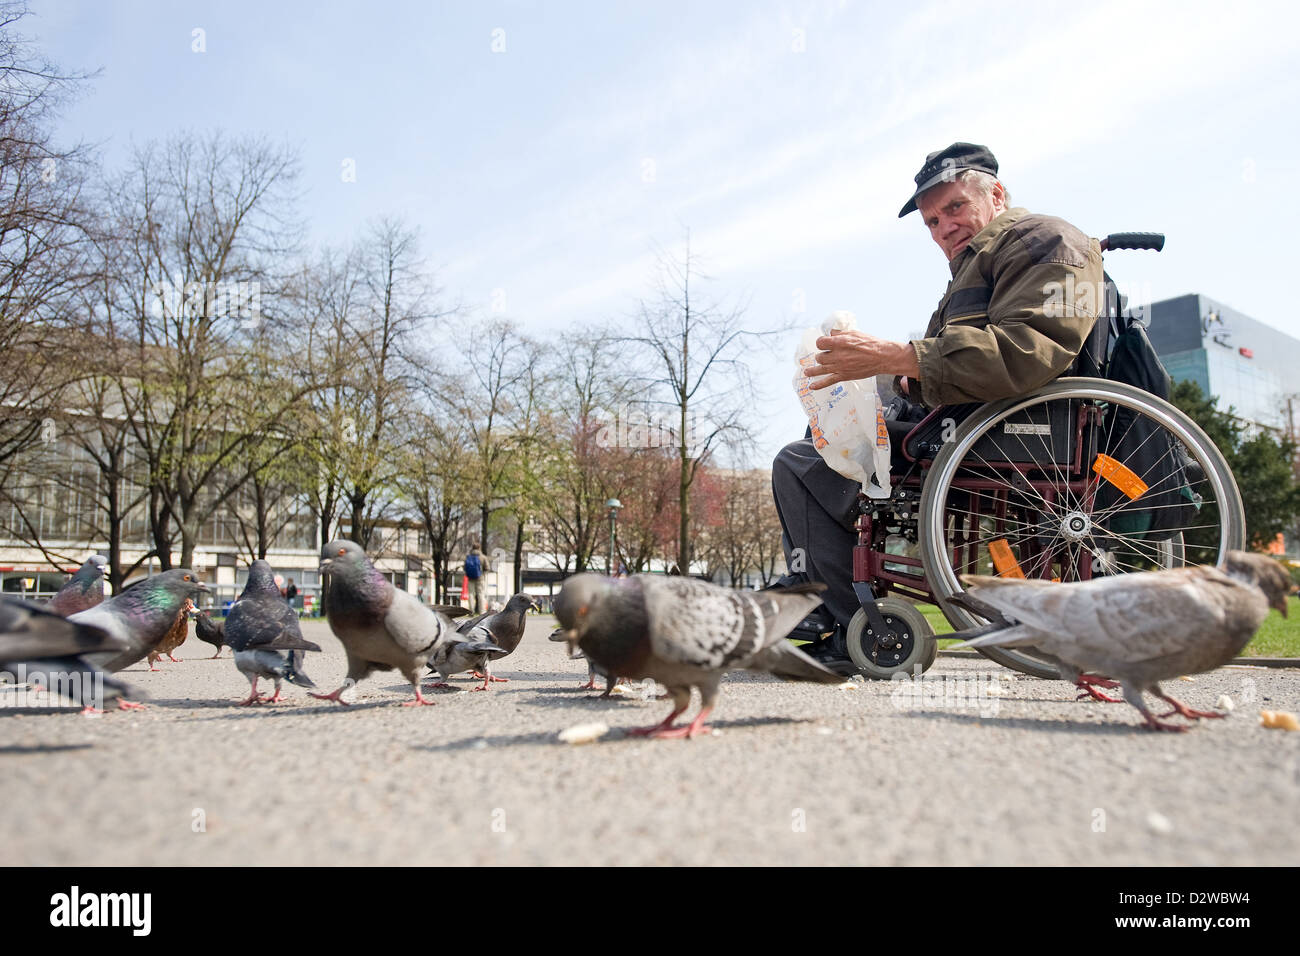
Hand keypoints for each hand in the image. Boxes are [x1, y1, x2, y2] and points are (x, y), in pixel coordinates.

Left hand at [803, 331, 919, 389]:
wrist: (882, 357)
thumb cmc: (870, 343)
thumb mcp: (854, 333)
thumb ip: (840, 334)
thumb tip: (831, 333)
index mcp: (839, 343)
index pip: (820, 343)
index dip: (821, 342)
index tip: (824, 343)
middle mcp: (837, 355)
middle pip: (820, 356)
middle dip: (822, 355)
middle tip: (828, 355)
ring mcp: (839, 367)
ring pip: (820, 368)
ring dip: (812, 370)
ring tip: (806, 371)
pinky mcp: (844, 376)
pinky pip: (828, 381)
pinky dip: (819, 385)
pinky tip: (811, 386)